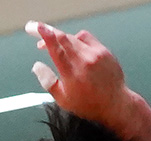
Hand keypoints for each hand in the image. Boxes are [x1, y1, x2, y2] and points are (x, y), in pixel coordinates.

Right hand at [27, 22, 150, 140]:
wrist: (115, 104)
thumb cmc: (88, 104)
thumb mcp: (63, 100)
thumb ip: (48, 82)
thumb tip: (36, 65)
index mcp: (72, 75)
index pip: (56, 50)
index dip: (45, 36)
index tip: (35, 27)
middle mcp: (84, 62)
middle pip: (63, 38)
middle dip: (47, 31)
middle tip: (37, 30)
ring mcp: (95, 55)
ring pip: (72, 37)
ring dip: (60, 37)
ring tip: (55, 44)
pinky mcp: (103, 51)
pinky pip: (85, 37)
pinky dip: (75, 38)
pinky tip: (72, 46)